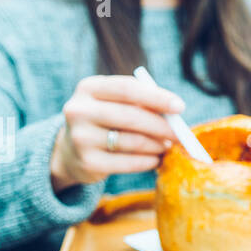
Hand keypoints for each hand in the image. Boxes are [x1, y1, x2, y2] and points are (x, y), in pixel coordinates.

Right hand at [50, 75, 184, 192]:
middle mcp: (79, 110)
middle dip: (161, 125)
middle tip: (179, 133)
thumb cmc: (103, 122)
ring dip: (157, 145)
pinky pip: (128, 162)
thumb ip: (138, 103)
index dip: (156, 97)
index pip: (127, 88)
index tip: (180, 107)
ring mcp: (81, 138)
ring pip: (132, 141)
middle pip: (131, 116)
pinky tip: (155, 160)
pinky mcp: (88, 162)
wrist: (70, 152)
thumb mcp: (113, 104)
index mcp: (88, 88)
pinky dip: (147, 162)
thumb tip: (175, 114)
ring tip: (166, 146)